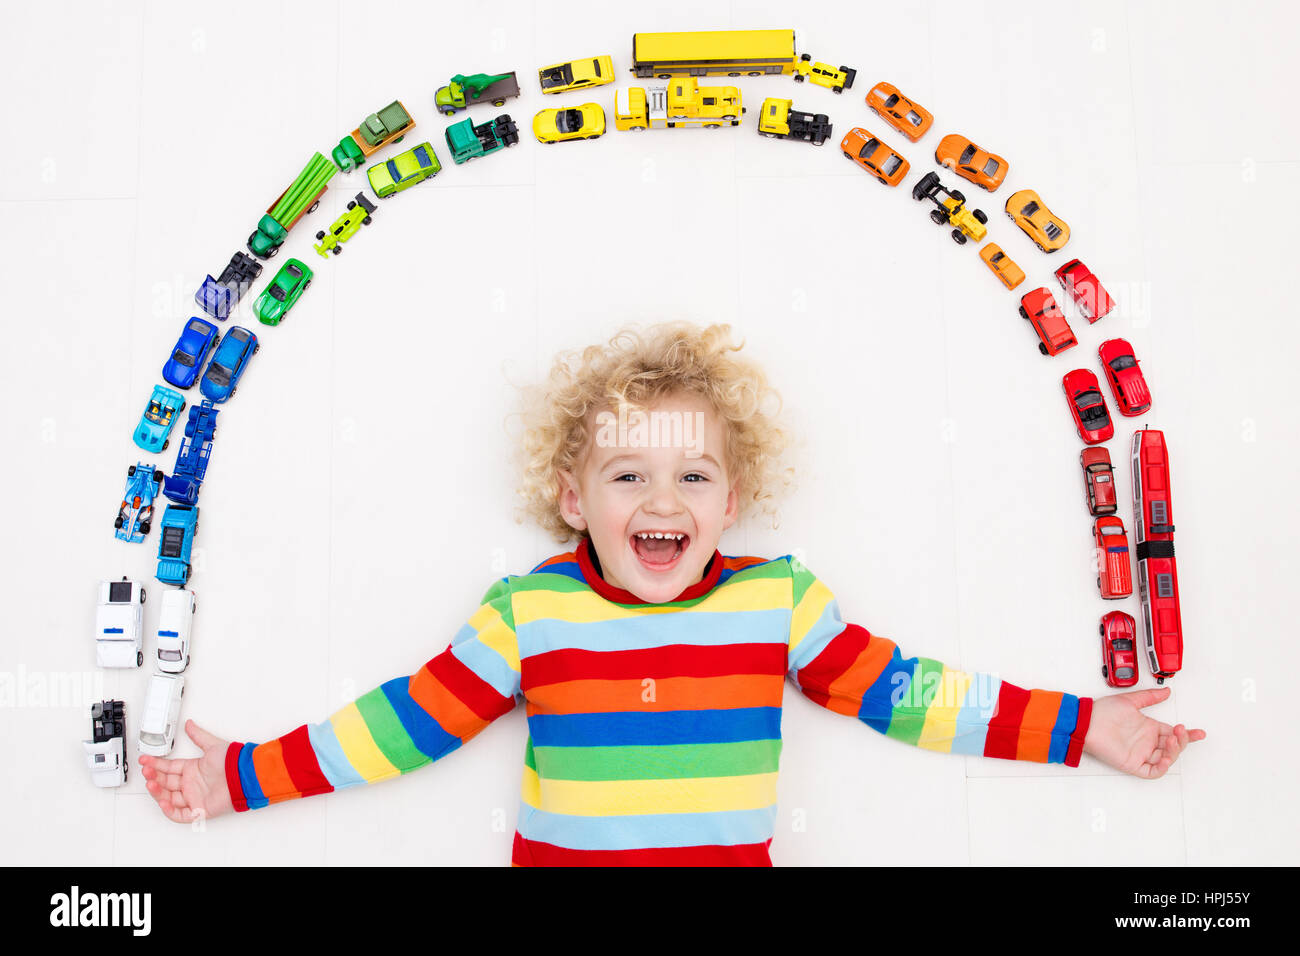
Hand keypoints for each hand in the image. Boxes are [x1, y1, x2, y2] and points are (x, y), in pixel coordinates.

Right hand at [138, 720, 233, 823]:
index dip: (156, 764)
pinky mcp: (199, 810)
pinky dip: (170, 810)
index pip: (169, 768)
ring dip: (157, 792)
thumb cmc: (233, 762)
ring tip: (150, 783)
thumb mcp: (212, 745)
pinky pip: (180, 814)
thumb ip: (198, 735)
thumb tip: (189, 724)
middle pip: (166, 782)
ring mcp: (194, 797)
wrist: (244, 775)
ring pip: (169, 798)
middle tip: (146, 771)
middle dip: (154, 776)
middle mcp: (192, 784)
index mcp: (193, 769)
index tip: (145, 759)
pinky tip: (163, 801)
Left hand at [1082, 687, 1205, 777]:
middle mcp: (1147, 741)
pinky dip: (1162, 767)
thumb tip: (1166, 691)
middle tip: (1182, 731)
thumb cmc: (1102, 711)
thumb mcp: (1130, 700)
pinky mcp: (1132, 763)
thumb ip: (1149, 697)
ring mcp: (1141, 753)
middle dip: (1182, 740)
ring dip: (1174, 752)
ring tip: (1174, 740)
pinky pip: (1152, 771)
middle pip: (1173, 746)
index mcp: (1149, 728)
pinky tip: (1166, 757)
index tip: (1199, 732)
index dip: (1187, 734)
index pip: (1173, 733)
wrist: (1086, 721)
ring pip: (1165, 758)